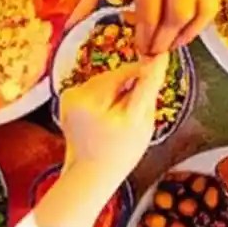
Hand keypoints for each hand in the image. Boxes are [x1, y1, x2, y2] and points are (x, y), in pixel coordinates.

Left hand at [59, 57, 167, 192]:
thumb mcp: (144, 124)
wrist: (90, 171)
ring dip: (115, 86)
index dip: (151, 68)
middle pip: (117, 75)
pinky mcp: (66, 97)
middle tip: (134, 101)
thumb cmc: (121, 152)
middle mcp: (88, 102)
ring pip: (105, 78)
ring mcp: (72, 98)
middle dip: (129, 81)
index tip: (161, 55)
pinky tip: (102, 111)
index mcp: (113, 114)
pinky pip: (92, 84)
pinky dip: (101, 91)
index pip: (138, 82)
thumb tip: (155, 62)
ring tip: (116, 111)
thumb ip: (149, 91)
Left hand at [72, 0, 219, 55]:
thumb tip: (71, 25)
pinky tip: (184, 13)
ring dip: (192, 26)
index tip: (138, 53)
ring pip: (206, 3)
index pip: (153, 15)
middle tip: (153, 52)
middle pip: (182, 15)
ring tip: (175, 39)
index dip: (146, 39)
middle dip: (169, 39)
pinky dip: (201, 4)